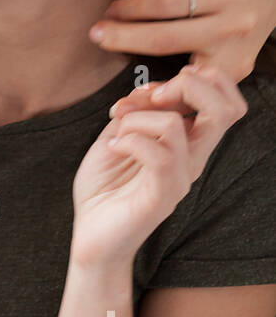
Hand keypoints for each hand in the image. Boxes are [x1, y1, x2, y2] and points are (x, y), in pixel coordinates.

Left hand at [71, 64, 246, 266]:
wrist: (91, 237)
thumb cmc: (105, 188)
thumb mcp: (117, 135)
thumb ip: (135, 111)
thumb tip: (146, 91)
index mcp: (188, 143)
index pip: (226, 102)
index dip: (200, 79)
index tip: (155, 88)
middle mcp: (193, 159)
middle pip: (225, 109)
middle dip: (186, 85)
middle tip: (150, 97)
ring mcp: (180, 179)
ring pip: (176, 125)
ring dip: (136, 117)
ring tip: (116, 132)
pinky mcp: (161, 197)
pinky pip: (158, 156)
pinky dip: (128, 140)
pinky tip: (112, 148)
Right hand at [92, 0, 275, 81]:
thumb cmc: (243, 21)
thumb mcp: (228, 58)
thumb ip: (193, 78)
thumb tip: (145, 99)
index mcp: (231, 61)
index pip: (177, 78)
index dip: (142, 88)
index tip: (115, 89)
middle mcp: (232, 29)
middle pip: (162, 37)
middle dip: (121, 37)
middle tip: (94, 34)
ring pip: (163, 4)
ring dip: (128, 7)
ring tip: (110, 9)